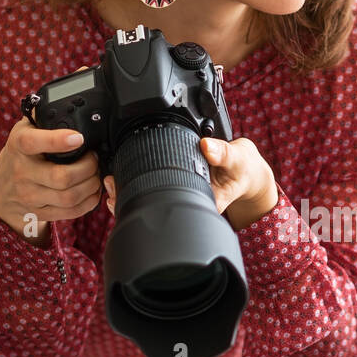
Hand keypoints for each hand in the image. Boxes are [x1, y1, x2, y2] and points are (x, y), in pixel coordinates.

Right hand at [0, 116, 101, 246]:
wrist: (3, 190)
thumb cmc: (21, 154)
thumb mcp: (25, 131)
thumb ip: (43, 117)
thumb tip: (66, 100)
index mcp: (19, 145)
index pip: (33, 142)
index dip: (57, 141)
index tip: (78, 138)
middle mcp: (21, 171)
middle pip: (62, 177)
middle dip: (88, 168)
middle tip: (94, 159)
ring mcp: (29, 195)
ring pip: (69, 196)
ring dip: (91, 186)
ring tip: (95, 175)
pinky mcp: (39, 212)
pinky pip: (70, 211)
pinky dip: (88, 202)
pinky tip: (92, 191)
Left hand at [102, 137, 276, 229]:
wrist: (246, 172)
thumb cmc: (241, 169)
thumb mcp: (237, 159)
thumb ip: (223, 153)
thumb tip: (207, 146)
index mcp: (205, 203)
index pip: (172, 210)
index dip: (147, 207)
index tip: (125, 197)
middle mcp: (190, 203)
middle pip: (156, 209)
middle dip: (130, 200)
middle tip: (110, 188)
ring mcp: (182, 196)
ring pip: (152, 202)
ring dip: (130, 193)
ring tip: (110, 183)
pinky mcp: (179, 187)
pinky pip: (156, 190)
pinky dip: (138, 184)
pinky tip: (123, 178)